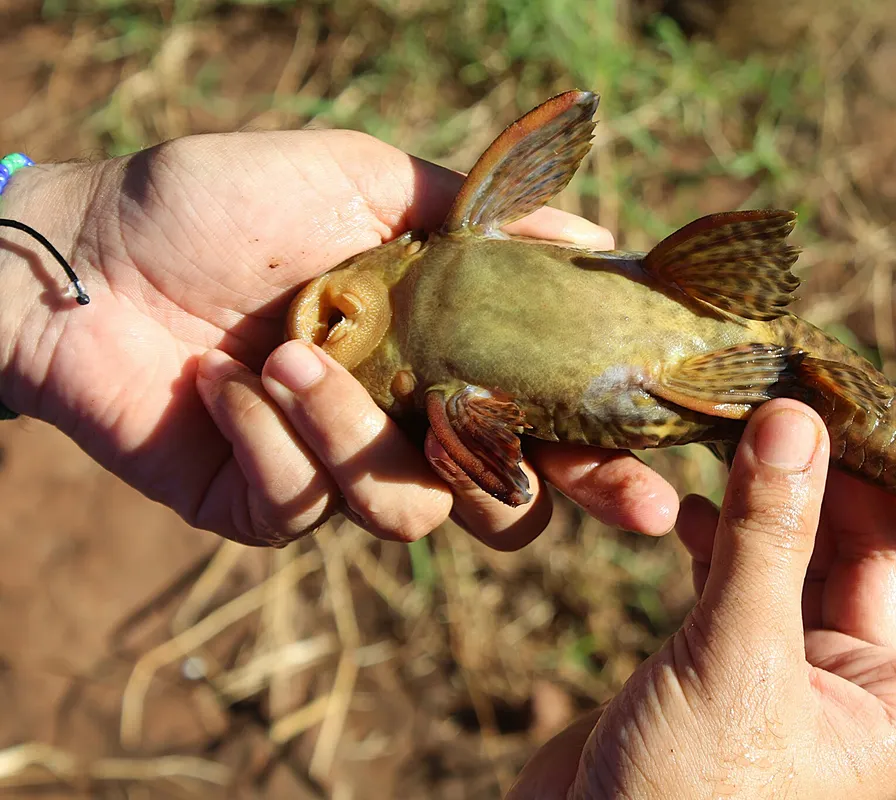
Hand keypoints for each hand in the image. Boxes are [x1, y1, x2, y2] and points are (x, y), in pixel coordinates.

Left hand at [0, 131, 678, 545]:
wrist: (80, 258)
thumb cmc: (219, 204)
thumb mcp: (366, 181)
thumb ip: (485, 217)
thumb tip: (604, 235)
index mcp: (441, 349)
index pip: (543, 409)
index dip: (608, 440)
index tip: (666, 456)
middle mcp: (404, 417)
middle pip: (511, 497)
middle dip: (565, 496)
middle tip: (627, 505)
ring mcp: (338, 470)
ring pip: (416, 515)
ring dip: (364, 435)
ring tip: (291, 356)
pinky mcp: (268, 506)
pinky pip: (309, 506)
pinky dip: (274, 438)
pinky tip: (226, 383)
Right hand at [509, 399, 895, 798]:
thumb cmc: (683, 799)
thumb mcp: (738, 663)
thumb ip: (768, 541)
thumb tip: (796, 422)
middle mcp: (857, 685)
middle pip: (892, 560)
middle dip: (868, 484)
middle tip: (825, 405)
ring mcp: (786, 666)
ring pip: (810, 554)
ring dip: (786, 496)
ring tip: (753, 428)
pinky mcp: (719, 653)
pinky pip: (742, 572)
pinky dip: (722, 530)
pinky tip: (686, 502)